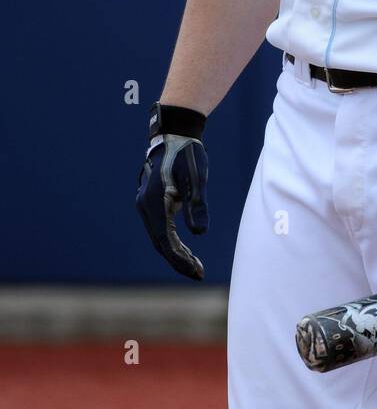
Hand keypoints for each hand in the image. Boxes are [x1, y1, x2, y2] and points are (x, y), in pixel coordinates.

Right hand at [136, 103, 208, 280]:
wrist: (175, 135)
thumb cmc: (187, 154)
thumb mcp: (197, 178)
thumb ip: (197, 204)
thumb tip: (199, 233)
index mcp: (154, 202)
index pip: (165, 241)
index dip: (180, 259)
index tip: (196, 272)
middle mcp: (145, 206)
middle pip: (160, 243)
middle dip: (179, 260)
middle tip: (199, 274)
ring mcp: (146, 204)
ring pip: (159, 237)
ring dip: (176, 253)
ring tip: (196, 266)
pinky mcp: (152, 202)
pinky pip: (160, 228)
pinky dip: (173, 241)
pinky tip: (186, 248)